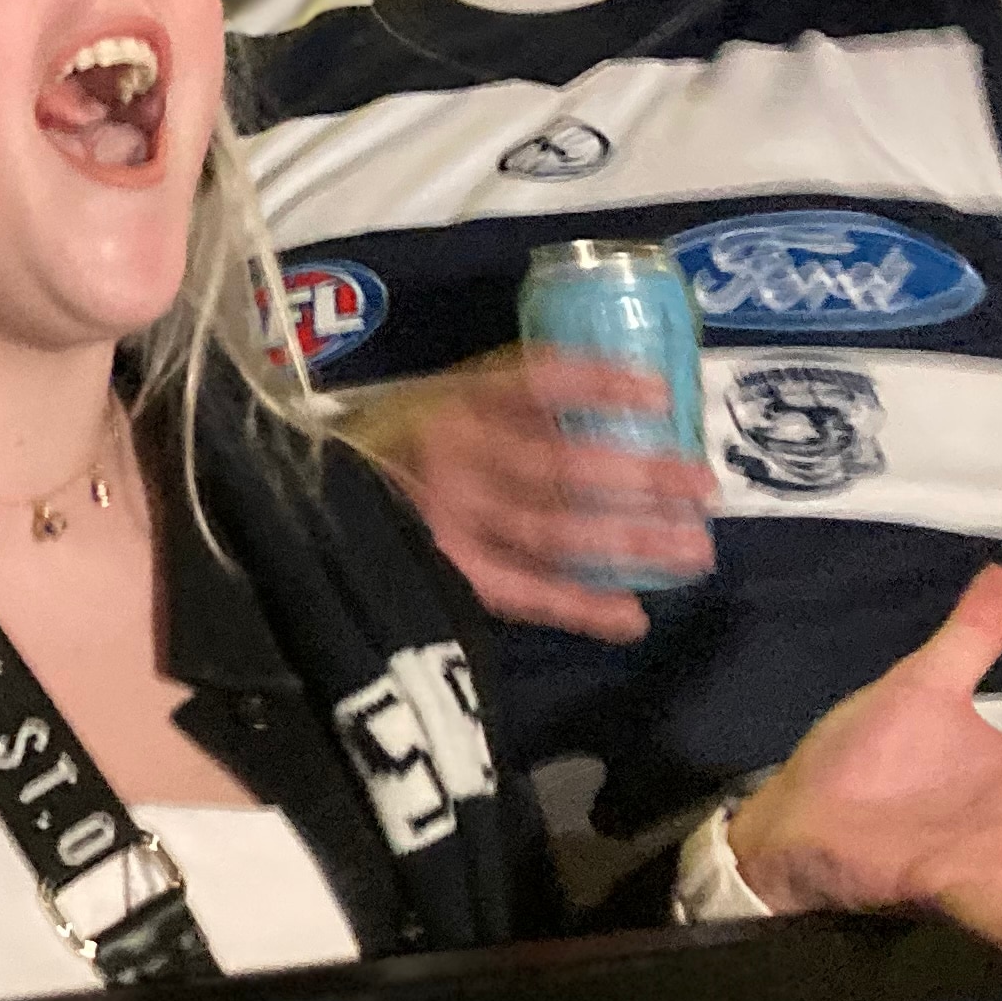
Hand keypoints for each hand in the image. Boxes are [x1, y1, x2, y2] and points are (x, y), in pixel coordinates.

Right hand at [347, 349, 714, 641]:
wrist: (298, 507)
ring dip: (629, 543)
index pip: (535, 383)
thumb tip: (620, 396)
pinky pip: (521, 592)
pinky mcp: (442, 573)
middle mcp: (451, 456)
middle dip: (641, 478)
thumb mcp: (429, 401)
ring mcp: (446, 520)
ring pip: (553, 531)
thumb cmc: (385, 449)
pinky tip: (630, 617)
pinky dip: (577, 606)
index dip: (600, 384)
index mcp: (448, 400)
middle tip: (703, 486)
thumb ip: (501, 403)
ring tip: (693, 551)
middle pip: (561, 466)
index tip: (661, 392)